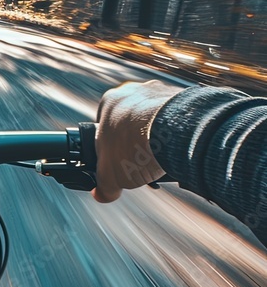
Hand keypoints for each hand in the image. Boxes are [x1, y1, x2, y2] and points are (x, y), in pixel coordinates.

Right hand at [93, 80, 182, 202]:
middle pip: (132, 124)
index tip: (117, 163)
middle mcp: (134, 92)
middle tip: (141, 165)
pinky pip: (177, 120)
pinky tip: (178, 153)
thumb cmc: (135, 145)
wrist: (172, 131)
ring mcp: (160, 92)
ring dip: (158, 141)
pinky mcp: (183, 98)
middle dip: (136, 145)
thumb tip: (102, 194)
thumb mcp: (110, 176)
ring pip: (156, 121)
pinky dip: (177, 136)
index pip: (104, 127)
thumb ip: (104, 186)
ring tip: (162, 162)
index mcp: (109, 103)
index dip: (110, 149)